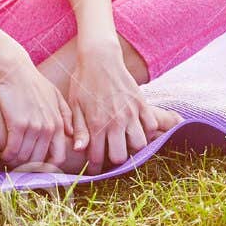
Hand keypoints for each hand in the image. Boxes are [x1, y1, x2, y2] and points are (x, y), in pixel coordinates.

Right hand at [0, 55, 72, 168]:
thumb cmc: (33, 81)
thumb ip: (65, 115)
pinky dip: (6, 155)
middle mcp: (49, 127)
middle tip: (19, 163)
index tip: (35, 164)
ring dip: (15, 161)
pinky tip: (2, 152)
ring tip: (9, 158)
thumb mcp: (55, 95)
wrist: (14, 69)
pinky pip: (12, 150)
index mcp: (58, 123)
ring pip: (24, 157)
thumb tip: (70, 134)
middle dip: (28, 165)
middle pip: (39, 160)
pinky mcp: (18, 124)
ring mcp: (34, 126)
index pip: (58, 157)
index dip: (47, 165)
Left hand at [67, 46, 164, 172]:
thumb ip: (79, 129)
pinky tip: (136, 128)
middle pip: (121, 157)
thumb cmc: (83, 81)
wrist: (99, 57)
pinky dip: (146, 131)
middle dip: (114, 159)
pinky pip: (151, 126)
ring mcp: (131, 113)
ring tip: (125, 142)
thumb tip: (80, 150)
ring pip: (140, 145)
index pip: (98, 158)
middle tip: (110, 154)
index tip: (94, 168)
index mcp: (97, 124)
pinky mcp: (142, 103)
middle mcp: (116, 121)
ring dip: (132, 147)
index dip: (95, 167)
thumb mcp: (75, 105)